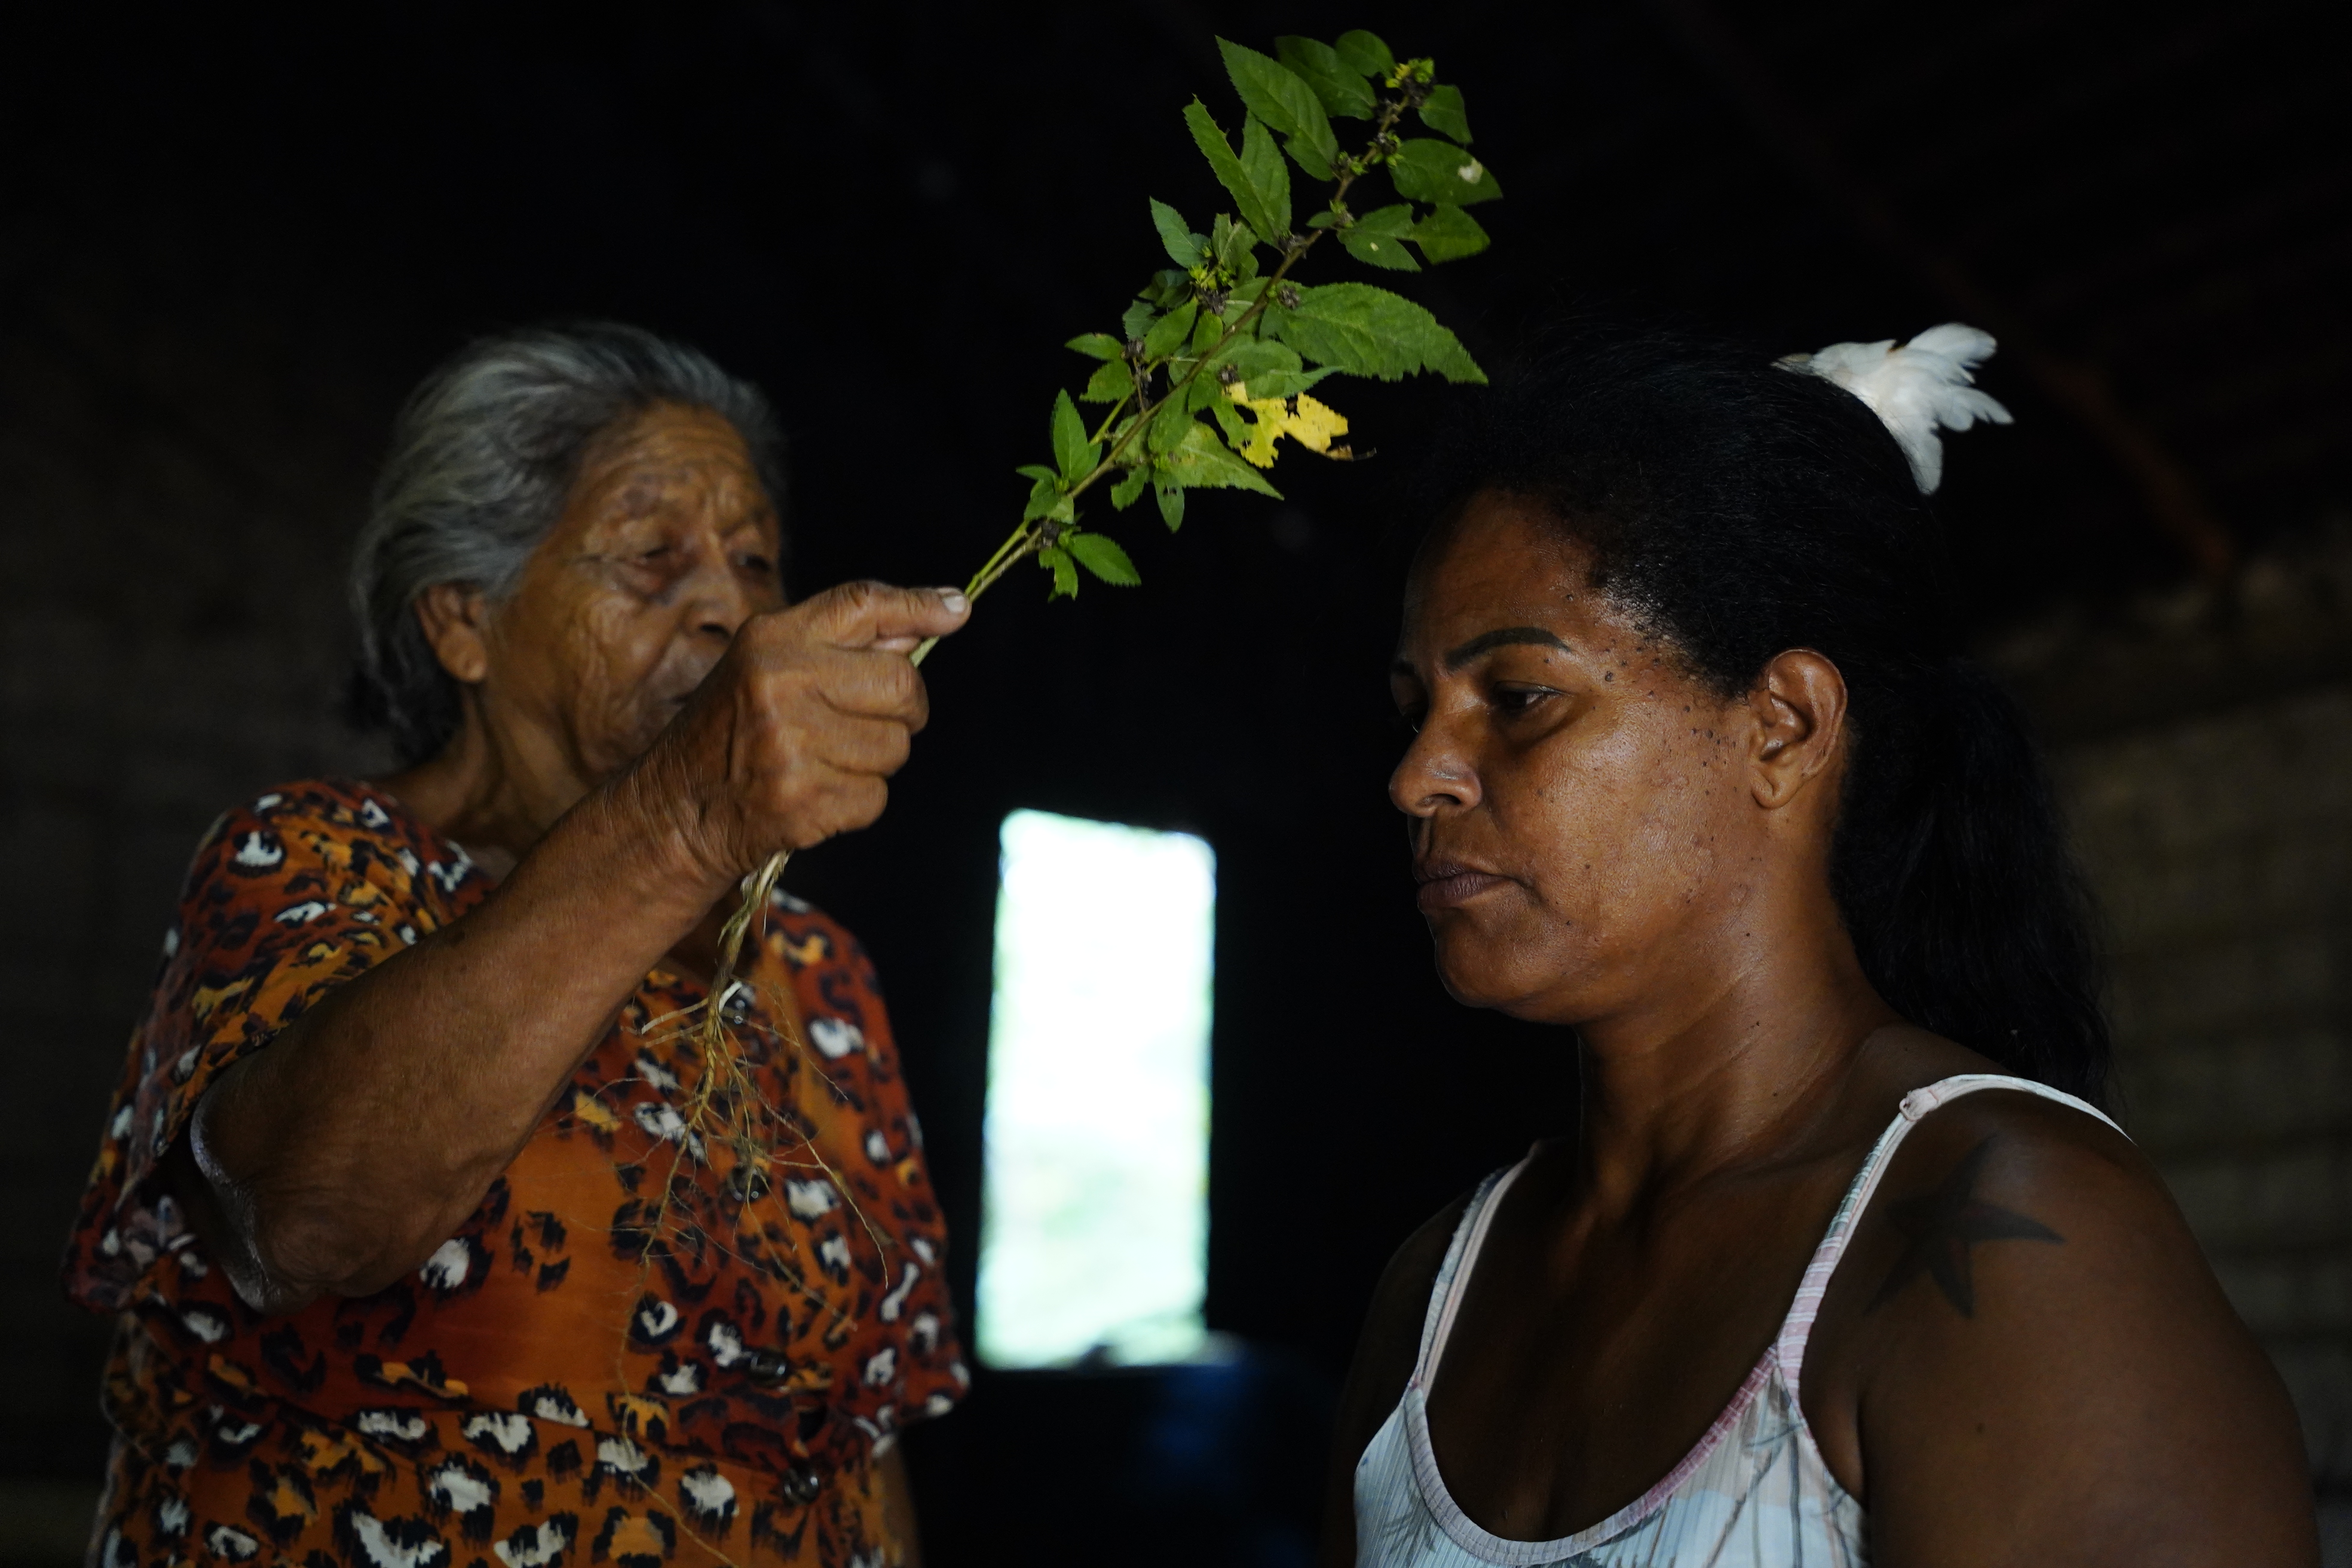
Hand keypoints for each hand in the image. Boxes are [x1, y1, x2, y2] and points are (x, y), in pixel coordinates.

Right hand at [621, 581, 968, 887]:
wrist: (675, 809)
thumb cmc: (734, 730)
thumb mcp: (768, 665)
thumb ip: (845, 640)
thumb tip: (944, 611)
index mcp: (772, 640)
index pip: (863, 604)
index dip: (918, 606)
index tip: (957, 610)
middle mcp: (780, 683)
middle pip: (902, 685)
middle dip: (903, 709)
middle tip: (868, 720)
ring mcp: (791, 745)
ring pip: (896, 748)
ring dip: (874, 761)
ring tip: (822, 760)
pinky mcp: (804, 801)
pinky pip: (876, 797)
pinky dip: (856, 802)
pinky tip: (814, 794)